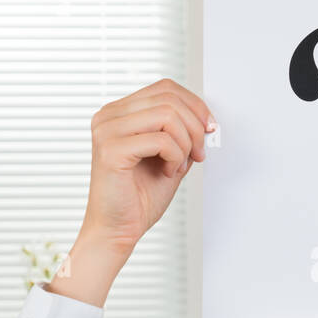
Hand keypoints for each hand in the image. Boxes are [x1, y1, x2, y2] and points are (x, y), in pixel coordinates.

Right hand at [84, 79, 214, 250]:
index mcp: (119, 112)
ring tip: (179, 166)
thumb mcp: (170, 156)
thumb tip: (207, 120)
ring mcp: (107, 130)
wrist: (117, 229)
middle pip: (169, 98)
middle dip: (195, 127)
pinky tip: (168, 173)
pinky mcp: (111, 150)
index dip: (195, 105)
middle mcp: (108, 116)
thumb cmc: (139, 197)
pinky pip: (161, 140)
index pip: (165, 88)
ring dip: (185, 143)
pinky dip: (175, 157)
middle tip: (199, 155)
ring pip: (168, 115)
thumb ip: (183, 134)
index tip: (210, 130)